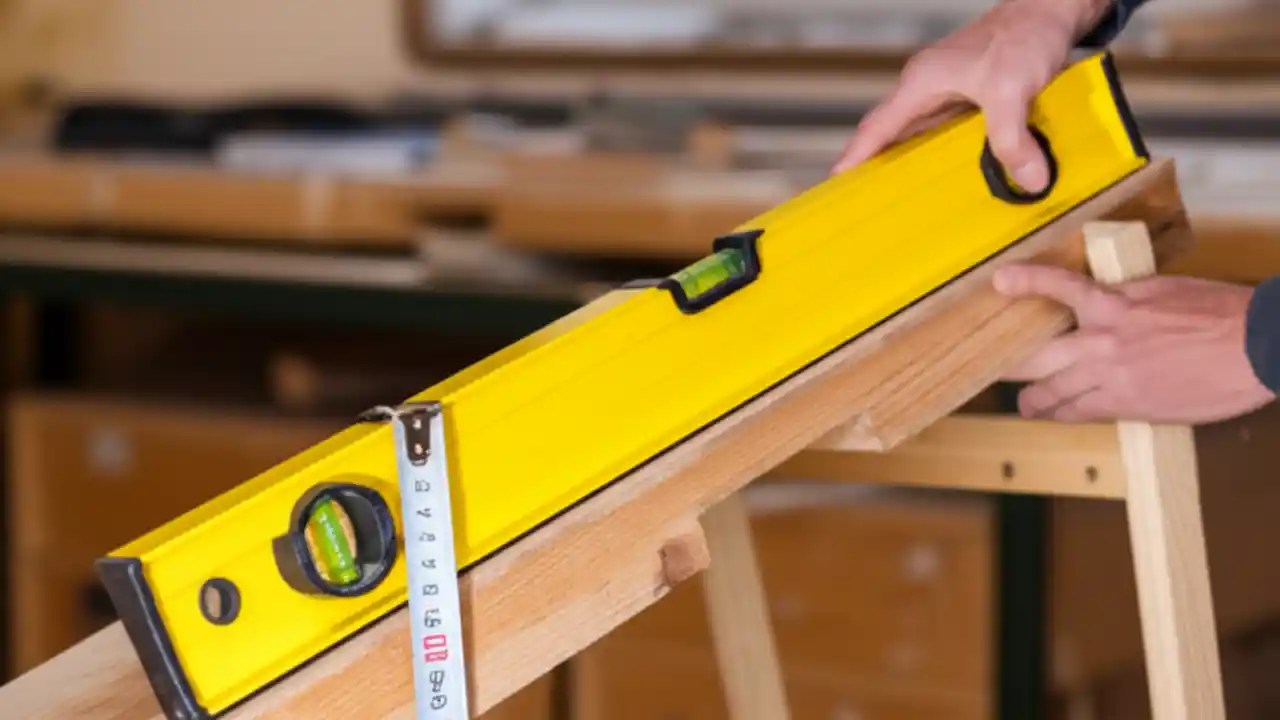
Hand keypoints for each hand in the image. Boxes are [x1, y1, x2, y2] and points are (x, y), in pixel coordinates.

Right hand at [832, 0, 1110, 190]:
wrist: (1050, 11)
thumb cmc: (1022, 35)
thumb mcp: (1012, 90)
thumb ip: (1012, 138)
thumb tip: (1027, 180)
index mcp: (921, 84)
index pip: (877, 127)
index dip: (855, 156)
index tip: (836, 184)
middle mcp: (927, 89)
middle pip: (890, 134)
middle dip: (875, 167)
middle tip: (864, 204)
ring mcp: (947, 93)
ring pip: (917, 135)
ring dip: (909, 163)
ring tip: (898, 200)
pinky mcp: (968, 98)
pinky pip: (945, 133)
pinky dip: (941, 155)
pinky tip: (948, 177)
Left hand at [993, 264, 1275, 423]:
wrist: (1255, 347)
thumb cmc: (1219, 314)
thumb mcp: (1164, 291)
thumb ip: (1125, 300)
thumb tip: (1103, 305)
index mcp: (1113, 303)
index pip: (1058, 287)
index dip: (1026, 282)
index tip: (1001, 280)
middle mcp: (1102, 339)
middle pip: (1036, 356)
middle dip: (1012, 364)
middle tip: (994, 368)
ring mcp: (1110, 375)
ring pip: (1052, 392)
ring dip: (1035, 400)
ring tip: (1027, 404)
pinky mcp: (1126, 404)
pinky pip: (1080, 412)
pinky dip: (1065, 413)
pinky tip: (1057, 415)